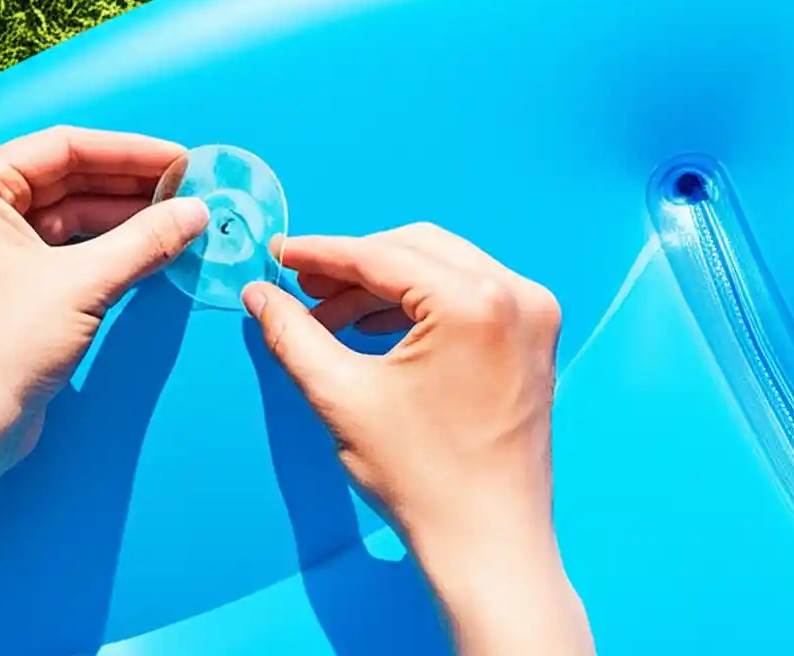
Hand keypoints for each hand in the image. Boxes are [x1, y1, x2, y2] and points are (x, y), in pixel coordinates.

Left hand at [0, 126, 207, 461]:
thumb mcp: (83, 284)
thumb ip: (145, 241)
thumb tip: (195, 213)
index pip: (62, 147)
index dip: (129, 152)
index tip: (181, 161)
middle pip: (66, 178)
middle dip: (129, 185)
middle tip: (188, 189)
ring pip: (67, 215)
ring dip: (122, 218)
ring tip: (177, 218)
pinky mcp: (5, 285)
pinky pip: (62, 249)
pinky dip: (104, 248)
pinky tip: (147, 249)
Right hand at [242, 223, 591, 653]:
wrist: (488, 544)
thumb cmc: (419, 476)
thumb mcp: (342, 396)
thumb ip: (294, 334)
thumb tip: (258, 293)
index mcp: (474, 301)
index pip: (381, 256)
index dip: (320, 253)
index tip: (277, 253)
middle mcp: (515, 293)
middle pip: (416, 248)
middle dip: (353, 265)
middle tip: (301, 288)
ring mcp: (533, 315)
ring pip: (442, 267)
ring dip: (384, 284)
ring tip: (329, 313)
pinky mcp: (534, 338)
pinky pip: (469, 294)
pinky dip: (420, 303)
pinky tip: (375, 328)